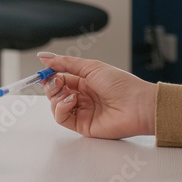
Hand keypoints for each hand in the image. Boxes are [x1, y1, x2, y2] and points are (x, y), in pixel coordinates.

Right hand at [39, 53, 156, 139]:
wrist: (138, 105)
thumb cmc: (123, 85)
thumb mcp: (92, 67)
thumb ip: (66, 63)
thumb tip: (45, 57)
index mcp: (85, 81)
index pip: (60, 78)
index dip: (49, 75)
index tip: (42, 71)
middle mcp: (82, 96)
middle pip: (55, 92)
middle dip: (51, 85)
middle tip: (56, 81)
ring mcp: (82, 111)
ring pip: (55, 105)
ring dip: (56, 96)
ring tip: (69, 93)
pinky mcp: (81, 125)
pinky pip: (61, 118)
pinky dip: (61, 108)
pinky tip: (72, 101)